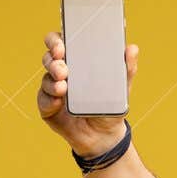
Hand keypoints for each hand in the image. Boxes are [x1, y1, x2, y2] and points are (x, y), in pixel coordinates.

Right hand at [37, 30, 137, 157]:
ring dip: (52, 81)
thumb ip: (126, 68)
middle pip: (49, 58)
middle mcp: (61, 72)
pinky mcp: (48, 108)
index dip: (56, 41)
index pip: (60, 43)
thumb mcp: (121, 88)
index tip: (62, 46)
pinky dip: (50, 100)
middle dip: (53, 60)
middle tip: (63, 68)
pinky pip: (43, 101)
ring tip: (63, 87)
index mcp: (75, 61)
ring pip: (46, 78)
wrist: (105, 136)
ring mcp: (53, 89)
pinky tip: (58, 101)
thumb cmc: (109, 106)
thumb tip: (133, 48)